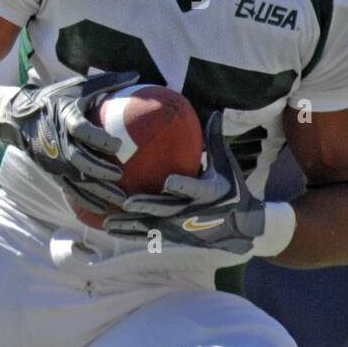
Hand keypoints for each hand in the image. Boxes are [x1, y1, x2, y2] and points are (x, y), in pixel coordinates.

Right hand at [0, 71, 138, 197]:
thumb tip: (136, 74)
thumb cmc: (55, 98)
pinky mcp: (52, 172)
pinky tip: (103, 209)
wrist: (20, 117)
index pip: (82, 130)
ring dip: (98, 190)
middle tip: (120, 176)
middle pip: (79, 160)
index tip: (117, 145)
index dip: (98, 139)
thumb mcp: (78, 86)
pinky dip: (86, 200)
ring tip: (120, 198)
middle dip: (99, 170)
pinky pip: (70, 190)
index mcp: (65, 117)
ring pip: (76, 179)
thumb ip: (107, 82)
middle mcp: (58, 141)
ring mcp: (54, 160)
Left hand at [104, 112, 264, 254]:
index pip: (195, 189)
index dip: (183, 186)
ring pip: (153, 226)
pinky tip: (108, 228)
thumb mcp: (228, 164)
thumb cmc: (232, 188)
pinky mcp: (174, 235)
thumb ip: (216, 139)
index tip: (169, 181)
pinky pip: (149, 234)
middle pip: (167, 211)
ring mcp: (182, 226)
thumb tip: (213, 111)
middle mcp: (194, 212)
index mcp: (210, 192)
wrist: (239, 226)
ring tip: (108, 221)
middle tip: (127, 202)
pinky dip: (129, 233)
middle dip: (148, 208)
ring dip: (131, 225)